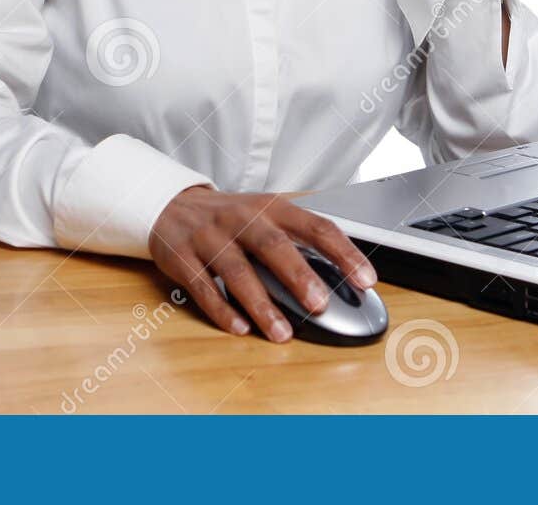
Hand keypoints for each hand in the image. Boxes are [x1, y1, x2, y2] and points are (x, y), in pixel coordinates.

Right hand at [148, 185, 376, 341]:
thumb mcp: (266, 216)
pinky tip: (240, 328)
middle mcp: (241, 218)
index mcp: (272, 207)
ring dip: (261, 304)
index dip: (343, 252)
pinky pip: (203, 287)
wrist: (172, 206)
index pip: (316, 226)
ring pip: (237, 271)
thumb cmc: (232, 218)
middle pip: (273, 246)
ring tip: (281, 332)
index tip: (366, 279)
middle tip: (320, 305)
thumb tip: (341, 281)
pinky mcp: (182, 257)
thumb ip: (299, 242)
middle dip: (298, 276)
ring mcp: (210, 237)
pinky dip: (222, 310)